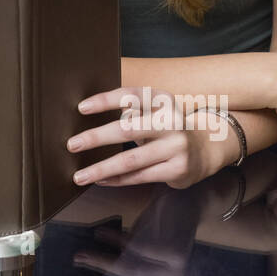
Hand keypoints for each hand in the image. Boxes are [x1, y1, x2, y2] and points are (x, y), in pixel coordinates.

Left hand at [67, 85, 225, 189]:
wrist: (204, 150)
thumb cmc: (166, 128)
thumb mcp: (154, 111)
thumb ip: (130, 110)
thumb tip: (88, 113)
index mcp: (162, 100)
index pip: (131, 95)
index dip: (106, 100)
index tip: (81, 108)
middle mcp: (172, 121)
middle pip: (127, 129)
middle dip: (96, 138)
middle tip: (72, 145)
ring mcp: (176, 147)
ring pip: (131, 160)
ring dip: (101, 168)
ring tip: (80, 175)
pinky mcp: (177, 169)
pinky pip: (139, 176)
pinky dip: (116, 180)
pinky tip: (100, 180)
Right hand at [68, 223, 187, 275]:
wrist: (188, 204)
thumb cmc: (158, 235)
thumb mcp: (142, 260)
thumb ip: (124, 275)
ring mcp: (175, 273)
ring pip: (130, 271)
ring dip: (99, 263)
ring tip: (77, 256)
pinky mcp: (177, 254)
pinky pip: (139, 248)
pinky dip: (115, 239)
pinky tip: (98, 232)